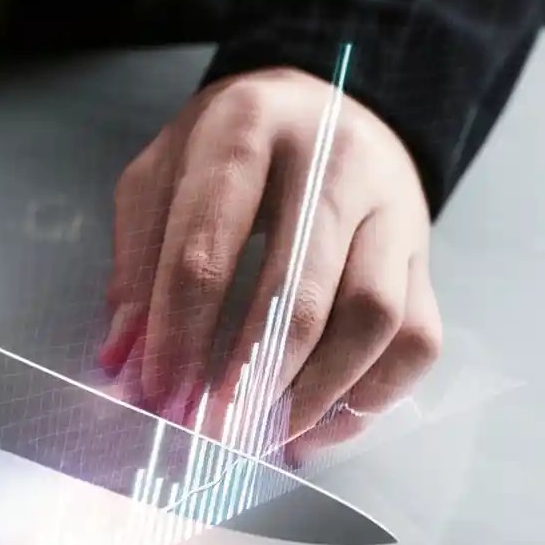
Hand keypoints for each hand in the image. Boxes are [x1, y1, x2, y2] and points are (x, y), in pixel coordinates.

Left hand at [100, 68, 441, 461]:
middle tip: (213, 433)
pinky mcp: (422, 251)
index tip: (159, 395)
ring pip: (372, 319)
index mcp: (246, 129)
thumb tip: (123, 359)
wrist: (322, 107)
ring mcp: (391, 206)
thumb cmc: (226, 150)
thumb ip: (136, 261)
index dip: (178, 334)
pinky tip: (318, 427)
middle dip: (250, 379)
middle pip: (298, 291)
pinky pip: (417, 338)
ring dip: (315, 394)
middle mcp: (332, 159)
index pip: (206, 249)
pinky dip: (372, 397)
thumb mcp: (161, 177)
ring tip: (264, 436)